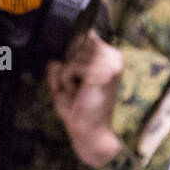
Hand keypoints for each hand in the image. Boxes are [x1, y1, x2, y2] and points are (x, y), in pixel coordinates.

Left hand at [46, 31, 123, 167]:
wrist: (88, 130)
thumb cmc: (78, 109)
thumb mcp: (63, 86)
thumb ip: (59, 71)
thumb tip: (54, 61)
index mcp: (111, 58)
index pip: (85, 39)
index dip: (73, 56)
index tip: (79, 78)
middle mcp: (115, 58)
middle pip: (80, 43)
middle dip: (71, 65)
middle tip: (79, 86)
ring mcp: (111, 65)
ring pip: (74, 56)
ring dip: (69, 75)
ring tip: (80, 91)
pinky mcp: (103, 74)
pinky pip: (71, 67)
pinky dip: (67, 81)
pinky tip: (79, 93)